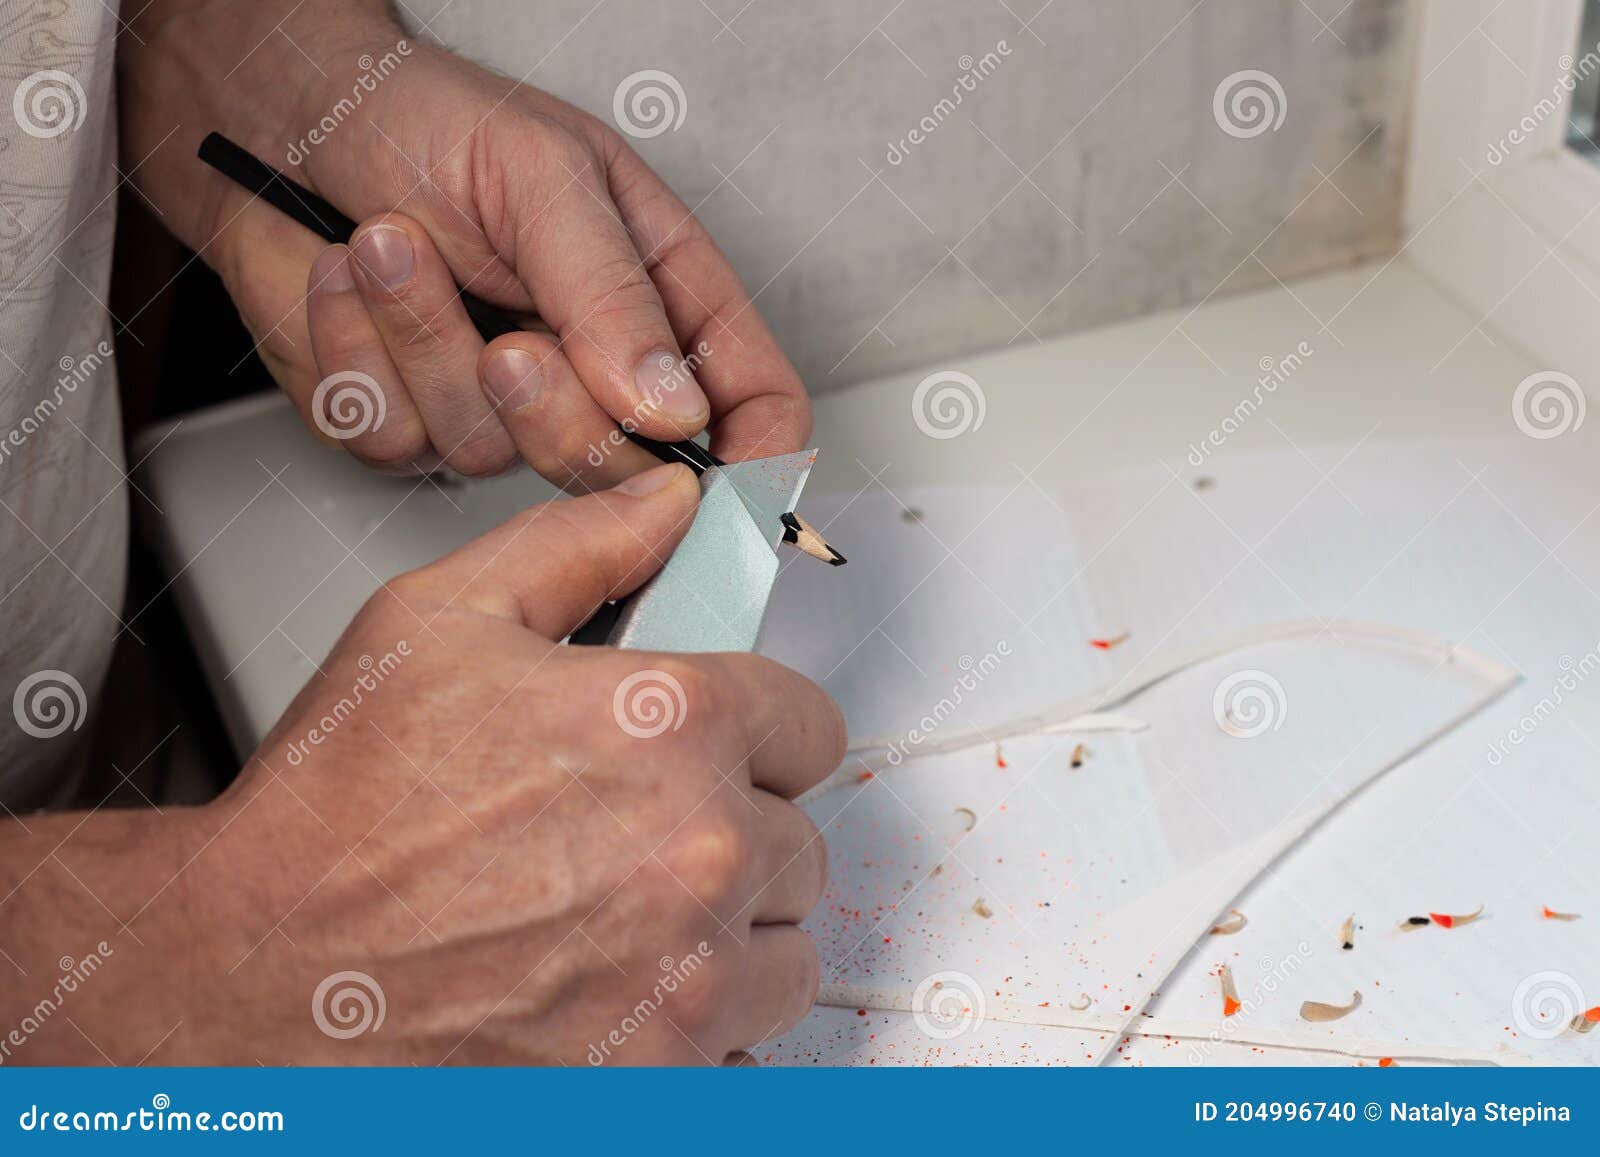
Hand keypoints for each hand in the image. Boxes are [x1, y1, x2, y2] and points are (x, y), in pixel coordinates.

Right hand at [0, 464, 843, 1063]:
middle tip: (630, 838)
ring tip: (619, 918)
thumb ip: (580, 547)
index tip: (717, 753)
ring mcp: (690, 974)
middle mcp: (700, 849)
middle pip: (799, 838)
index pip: (811, 724)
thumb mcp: (437, 620)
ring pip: (786, 948)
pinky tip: (610, 989)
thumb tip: (667, 508)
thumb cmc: (334, 812)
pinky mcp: (665, 1074)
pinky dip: (694, 1023)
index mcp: (670, 723)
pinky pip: (745, 1042)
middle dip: (730, 833)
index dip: (757, 733)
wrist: (255, 976)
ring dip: (726, 935)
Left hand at [195, 15, 809, 487]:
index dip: (751, 464)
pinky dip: (356, 352)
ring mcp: (499, 406)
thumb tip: (674, 408)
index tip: (711, 489)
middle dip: (556, 413)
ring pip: (494, 454)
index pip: (752, 405)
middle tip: (510, 341)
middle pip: (626, 469)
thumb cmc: (428, 120)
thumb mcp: (545, 175)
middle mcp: (592, 365)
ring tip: (392, 242)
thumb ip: (612, 295)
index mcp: (663, 296)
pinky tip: (347, 280)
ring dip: (424, 341)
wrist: (285, 119)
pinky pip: (395, 441)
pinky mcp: (408, 424)